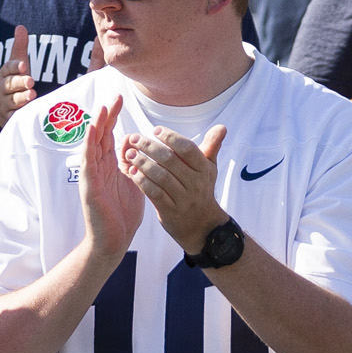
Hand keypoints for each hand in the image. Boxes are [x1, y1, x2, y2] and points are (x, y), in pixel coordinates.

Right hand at [0, 40, 34, 126]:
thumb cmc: (13, 82)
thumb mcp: (17, 64)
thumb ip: (20, 47)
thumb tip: (20, 27)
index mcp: (4, 74)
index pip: (8, 68)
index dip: (15, 67)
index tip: (23, 64)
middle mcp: (3, 89)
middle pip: (10, 85)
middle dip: (20, 82)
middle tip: (31, 81)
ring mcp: (5, 104)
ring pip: (13, 101)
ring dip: (22, 98)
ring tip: (32, 95)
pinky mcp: (9, 118)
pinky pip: (14, 117)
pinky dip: (19, 115)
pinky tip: (27, 113)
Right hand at [78, 96, 144, 256]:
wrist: (114, 241)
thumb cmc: (122, 214)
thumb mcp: (132, 183)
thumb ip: (132, 165)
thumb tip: (133, 147)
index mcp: (109, 167)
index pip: (109, 136)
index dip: (113, 118)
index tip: (119, 99)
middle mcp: (97, 169)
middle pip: (100, 137)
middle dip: (105, 116)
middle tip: (113, 97)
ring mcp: (91, 178)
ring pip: (91, 147)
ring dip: (95, 128)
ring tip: (100, 110)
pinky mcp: (89, 189)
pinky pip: (88, 165)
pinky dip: (89, 148)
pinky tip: (93, 135)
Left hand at [122, 124, 227, 253]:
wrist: (202, 225)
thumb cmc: (201, 189)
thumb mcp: (209, 168)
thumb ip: (212, 146)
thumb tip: (222, 127)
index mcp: (204, 169)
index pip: (187, 148)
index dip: (171, 137)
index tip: (155, 130)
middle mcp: (195, 183)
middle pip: (170, 160)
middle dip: (150, 147)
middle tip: (135, 138)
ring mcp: (183, 199)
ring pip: (160, 176)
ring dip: (142, 163)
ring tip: (130, 153)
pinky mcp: (170, 211)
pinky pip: (154, 193)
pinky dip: (142, 181)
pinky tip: (132, 172)